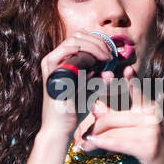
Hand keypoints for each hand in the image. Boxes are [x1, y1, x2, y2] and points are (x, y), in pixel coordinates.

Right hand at [39, 27, 118, 143]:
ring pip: (75, 40)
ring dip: (95, 45)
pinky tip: (99, 61)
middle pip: (78, 35)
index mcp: (62, 60)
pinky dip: (87, 50)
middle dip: (99, 42)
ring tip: (107, 58)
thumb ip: (98, 80)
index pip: (81, 38)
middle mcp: (54, 58)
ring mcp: (51, 62)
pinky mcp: (50, 68)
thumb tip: (110, 72)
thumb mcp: (90, 90)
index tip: (112, 53)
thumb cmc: (74, 110)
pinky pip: (68, 49)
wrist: (60, 127)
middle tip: (111, 56)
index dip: (99, 41)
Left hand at [79, 63, 163, 163]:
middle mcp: (151, 114)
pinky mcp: (148, 146)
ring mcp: (151, 129)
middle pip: (112, 115)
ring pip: (112, 130)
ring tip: (85, 143)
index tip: (99, 77)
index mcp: (150, 106)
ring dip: (95, 138)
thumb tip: (96, 105)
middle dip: (95, 125)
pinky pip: (118, 142)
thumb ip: (119, 116)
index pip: (131, 89)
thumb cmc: (153, 149)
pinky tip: (93, 145)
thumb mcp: (138, 128)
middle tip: (81, 133)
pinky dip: (103, 144)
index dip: (116, 82)